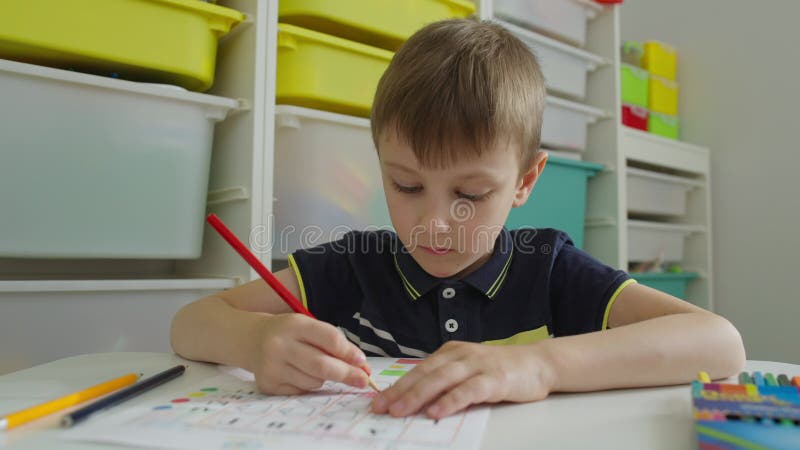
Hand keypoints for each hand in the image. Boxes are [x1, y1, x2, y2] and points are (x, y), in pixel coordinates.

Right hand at [248, 313, 369, 394]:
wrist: (251, 339)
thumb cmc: (289, 333)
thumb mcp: (308, 327)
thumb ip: (333, 342)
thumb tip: (360, 365)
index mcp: (294, 325)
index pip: (329, 339)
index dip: (349, 352)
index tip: (362, 362)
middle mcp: (279, 345)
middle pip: (321, 365)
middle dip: (346, 374)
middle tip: (363, 380)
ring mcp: (271, 367)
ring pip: (314, 381)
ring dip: (324, 378)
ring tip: (313, 366)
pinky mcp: (268, 385)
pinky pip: (301, 391)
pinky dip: (308, 385)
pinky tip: (298, 373)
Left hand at [371, 341, 556, 418]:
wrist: (538, 364)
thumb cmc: (500, 370)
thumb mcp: (468, 370)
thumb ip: (446, 380)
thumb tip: (416, 400)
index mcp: (451, 352)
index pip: (419, 370)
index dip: (397, 385)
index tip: (378, 401)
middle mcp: (461, 355)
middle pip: (425, 374)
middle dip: (400, 391)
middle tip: (381, 407)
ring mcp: (477, 365)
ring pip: (442, 380)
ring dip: (418, 396)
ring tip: (400, 411)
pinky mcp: (494, 379)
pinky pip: (468, 391)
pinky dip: (450, 401)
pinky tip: (436, 412)